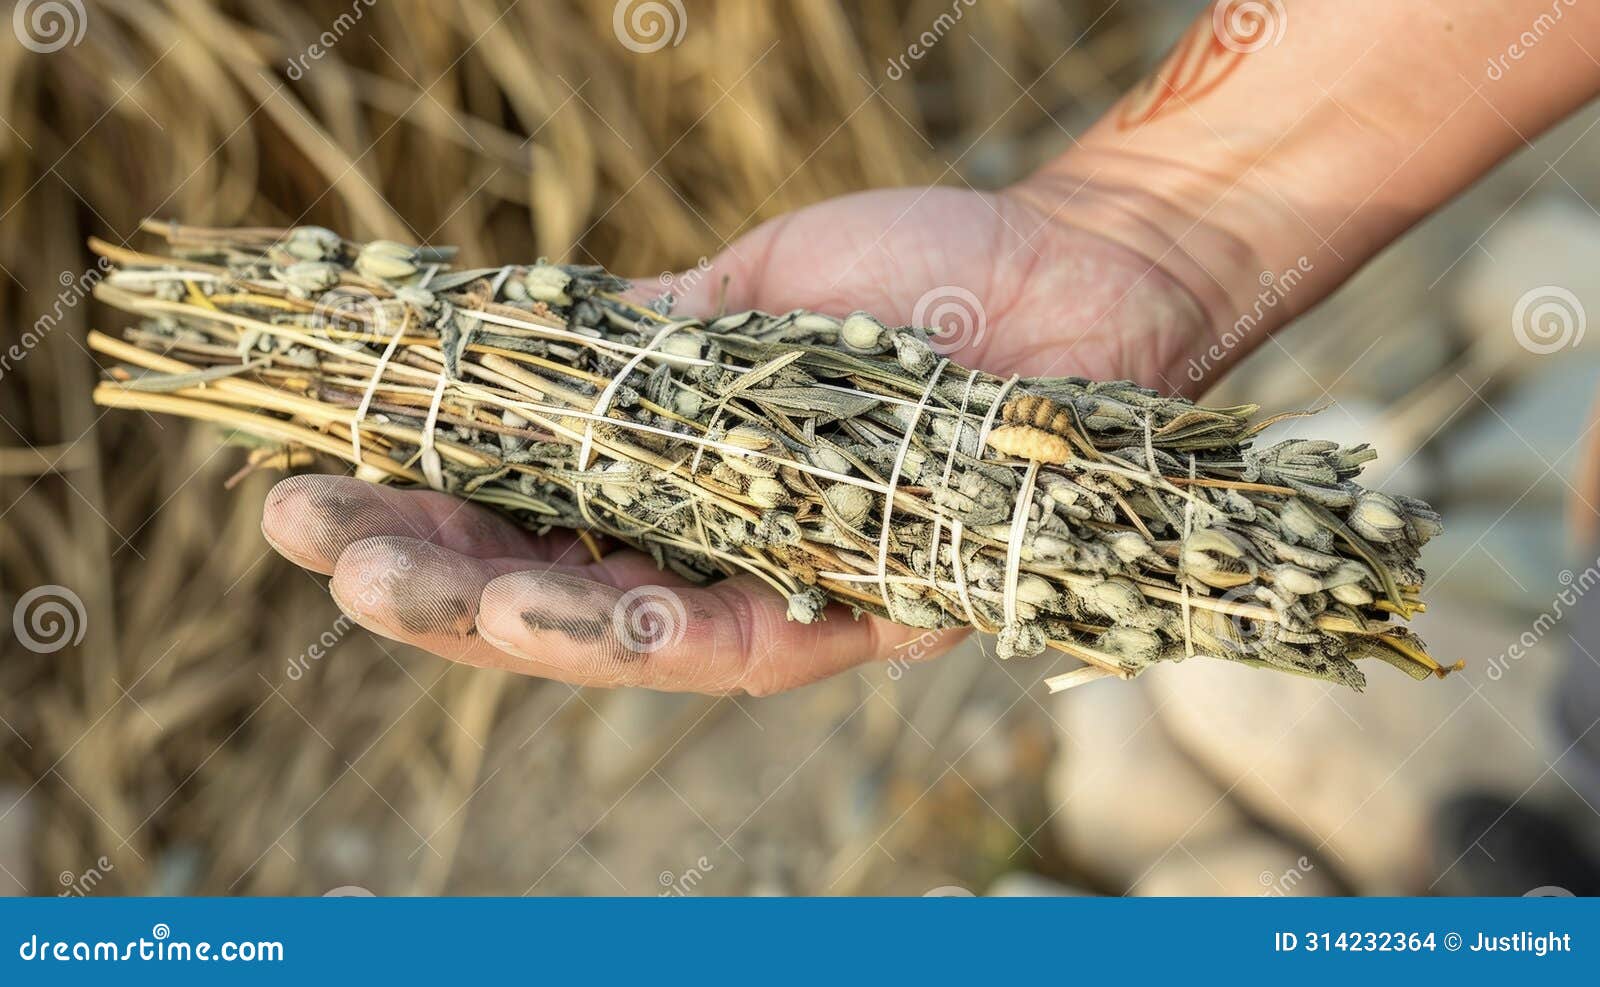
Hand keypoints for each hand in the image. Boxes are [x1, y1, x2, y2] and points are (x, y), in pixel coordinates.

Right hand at [262, 184, 1213, 693]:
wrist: (1075, 267)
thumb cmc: (912, 274)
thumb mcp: (741, 301)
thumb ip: (630, 347)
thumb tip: (492, 345)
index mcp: (681, 481)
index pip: (526, 519)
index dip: (419, 513)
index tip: (309, 487)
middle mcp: (726, 552)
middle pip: (557, 595)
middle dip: (428, 575)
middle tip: (316, 545)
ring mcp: (795, 586)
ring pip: (630, 636)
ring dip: (505, 615)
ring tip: (391, 584)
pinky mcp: (877, 605)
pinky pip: (753, 637)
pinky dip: (650, 628)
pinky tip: (545, 609)